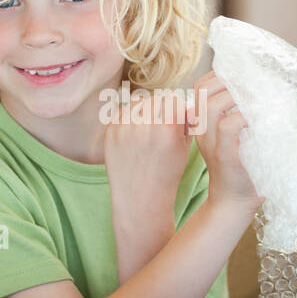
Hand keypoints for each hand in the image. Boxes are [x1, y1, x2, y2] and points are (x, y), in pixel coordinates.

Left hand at [103, 85, 193, 224]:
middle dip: (161, 108)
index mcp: (168, 129)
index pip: (173, 99)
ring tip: (148, 129)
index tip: (176, 117)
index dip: (176, 108)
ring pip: (138, 102)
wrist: (140, 198)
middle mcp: (145, 126)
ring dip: (145, 110)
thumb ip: (185, 121)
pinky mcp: (111, 131)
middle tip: (162, 123)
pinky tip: (135, 134)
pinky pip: (123, 111)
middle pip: (156, 99)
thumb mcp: (185, 148)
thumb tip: (184, 101)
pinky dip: (130, 118)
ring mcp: (125, 128)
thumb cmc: (167, 174)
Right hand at [188, 71, 264, 213]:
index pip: (201, 86)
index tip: (242, 78)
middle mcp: (202, 129)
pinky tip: (258, 122)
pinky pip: (228, 126)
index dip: (220, 76)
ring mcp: (211, 142)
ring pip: (212, 105)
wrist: (235, 202)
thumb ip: (242, 114)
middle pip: (202, 89)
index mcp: (203, 122)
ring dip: (237, 97)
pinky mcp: (224, 155)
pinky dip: (245, 117)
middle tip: (252, 87)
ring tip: (256, 102)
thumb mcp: (238, 136)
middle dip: (228, 81)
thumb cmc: (243, 167)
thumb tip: (266, 89)